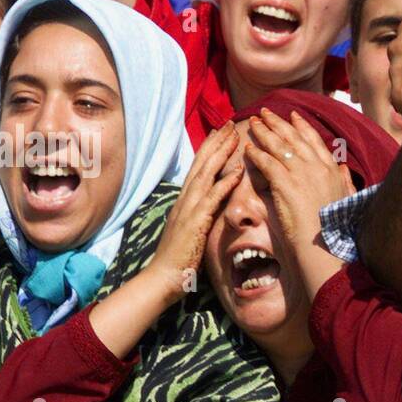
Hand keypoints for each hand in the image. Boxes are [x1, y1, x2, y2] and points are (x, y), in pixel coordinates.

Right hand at [145, 123, 241, 302]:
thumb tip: (210, 206)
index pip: (197, 167)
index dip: (208, 148)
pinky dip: (226, 182)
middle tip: (230, 123)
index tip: (220, 132)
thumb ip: (199, 214)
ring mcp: (189, 209)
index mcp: (184, 200)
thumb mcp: (190, 229)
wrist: (164, 277)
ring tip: (234, 135)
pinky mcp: (196, 222)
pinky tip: (238, 171)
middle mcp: (185, 199)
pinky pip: (213, 198)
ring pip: (206, 174)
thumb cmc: (179, 257)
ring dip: (221, 153)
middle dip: (216, 142)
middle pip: (201, 163)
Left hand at [244, 108, 355, 250]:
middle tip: (264, 113)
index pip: (314, 140)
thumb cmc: (336, 229)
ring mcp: (302, 174)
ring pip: (279, 146)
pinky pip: (268, 163)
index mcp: (332, 169)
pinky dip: (257, 154)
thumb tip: (343, 168)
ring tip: (252, 123)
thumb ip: (345, 181)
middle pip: (294, 137)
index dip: (302, 126)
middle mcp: (317, 166)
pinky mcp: (286, 184)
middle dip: (277, 122)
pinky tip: (248, 148)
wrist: (326, 245)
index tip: (292, 115)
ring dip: (264, 132)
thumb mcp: (347, 199)